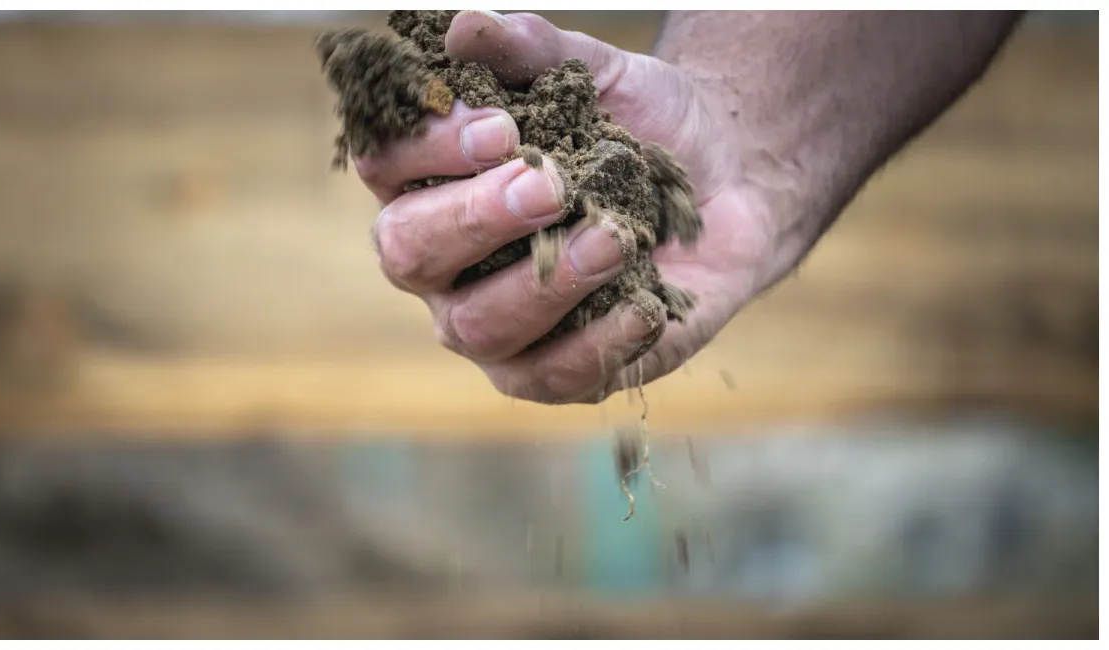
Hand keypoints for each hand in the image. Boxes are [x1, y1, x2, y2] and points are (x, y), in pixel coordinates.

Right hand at [361, 11, 777, 403]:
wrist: (724, 184)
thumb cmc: (635, 130)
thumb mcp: (596, 76)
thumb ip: (532, 50)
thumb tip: (463, 26)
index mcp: (432, 179)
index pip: (385, 165)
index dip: (425, 149)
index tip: (500, 128)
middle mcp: (445, 261)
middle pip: (409, 252)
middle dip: (473, 219)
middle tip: (546, 185)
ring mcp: (494, 324)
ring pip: (477, 326)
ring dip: (546, 280)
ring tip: (613, 236)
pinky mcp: (554, 371)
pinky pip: (553, 376)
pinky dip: (599, 342)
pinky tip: (642, 305)